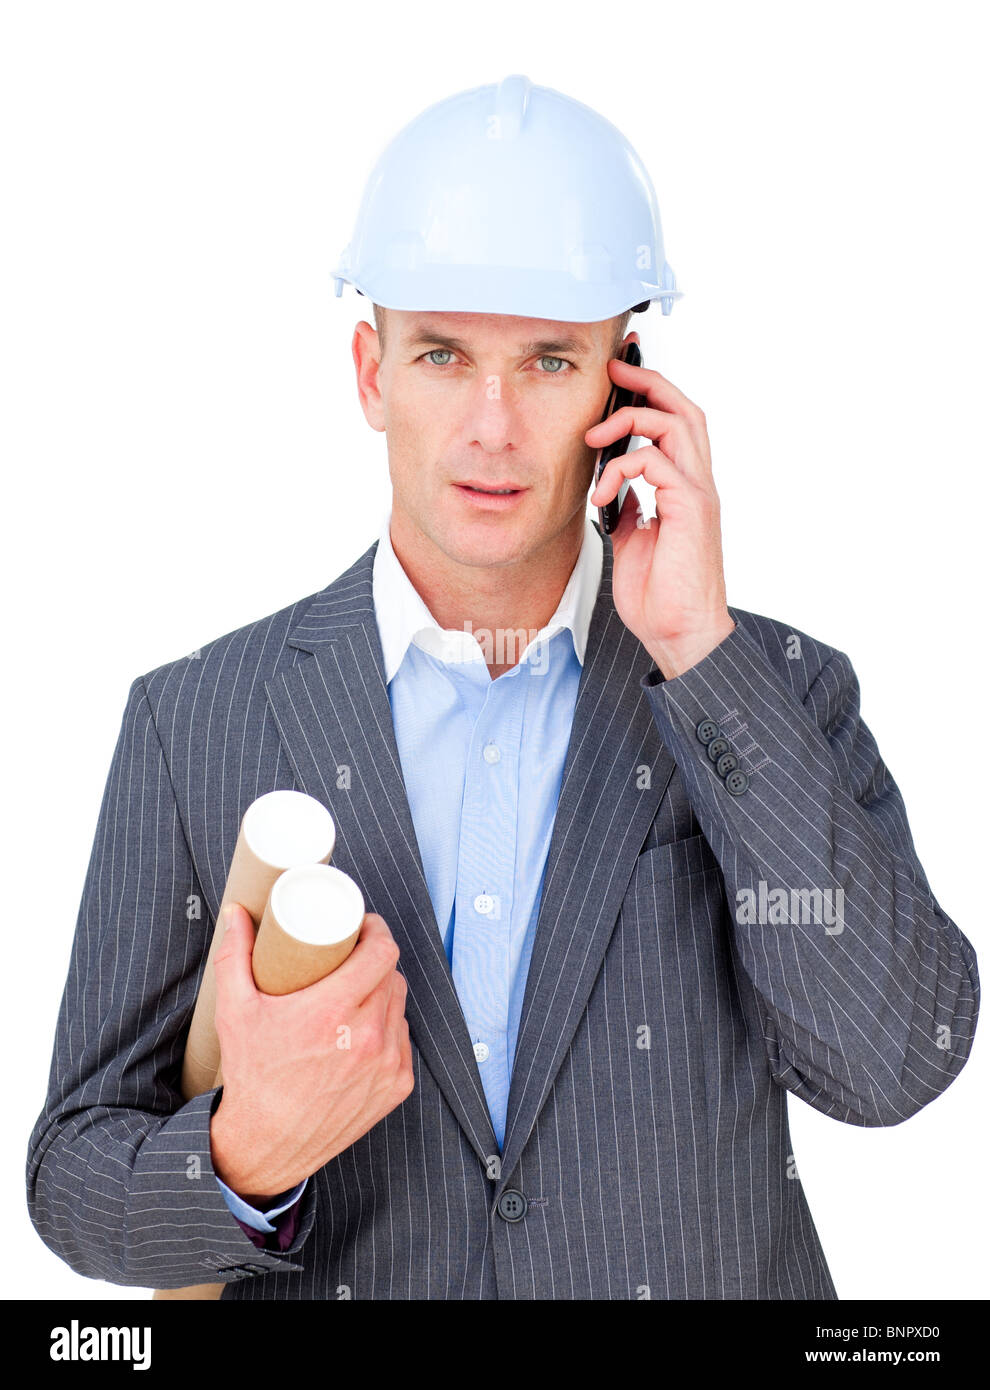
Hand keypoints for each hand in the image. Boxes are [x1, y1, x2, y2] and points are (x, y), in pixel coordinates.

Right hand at [209, 904, 412, 1201]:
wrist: (267, 1142)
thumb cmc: (252, 1075)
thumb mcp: (236, 1011)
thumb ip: (234, 957)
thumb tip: (235, 914)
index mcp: (332, 1011)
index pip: (382, 951)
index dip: (377, 931)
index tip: (363, 927)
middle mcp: (367, 1036)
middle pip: (391, 974)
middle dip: (374, 961)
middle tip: (353, 958)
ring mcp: (387, 1063)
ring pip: (399, 1005)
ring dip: (383, 993)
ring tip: (358, 992)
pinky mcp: (397, 1085)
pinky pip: (403, 1039)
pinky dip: (389, 1029)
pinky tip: (367, 1030)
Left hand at [587, 349, 734, 678]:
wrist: (680, 635)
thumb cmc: (660, 597)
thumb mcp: (633, 541)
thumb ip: (628, 508)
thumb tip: (612, 488)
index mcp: (685, 490)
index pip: (676, 424)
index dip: (651, 395)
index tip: (618, 377)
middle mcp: (697, 485)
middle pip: (685, 409)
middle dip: (649, 382)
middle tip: (613, 371)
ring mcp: (697, 494)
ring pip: (677, 424)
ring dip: (632, 418)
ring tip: (595, 436)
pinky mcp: (691, 508)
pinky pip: (657, 462)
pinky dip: (622, 467)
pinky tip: (601, 493)